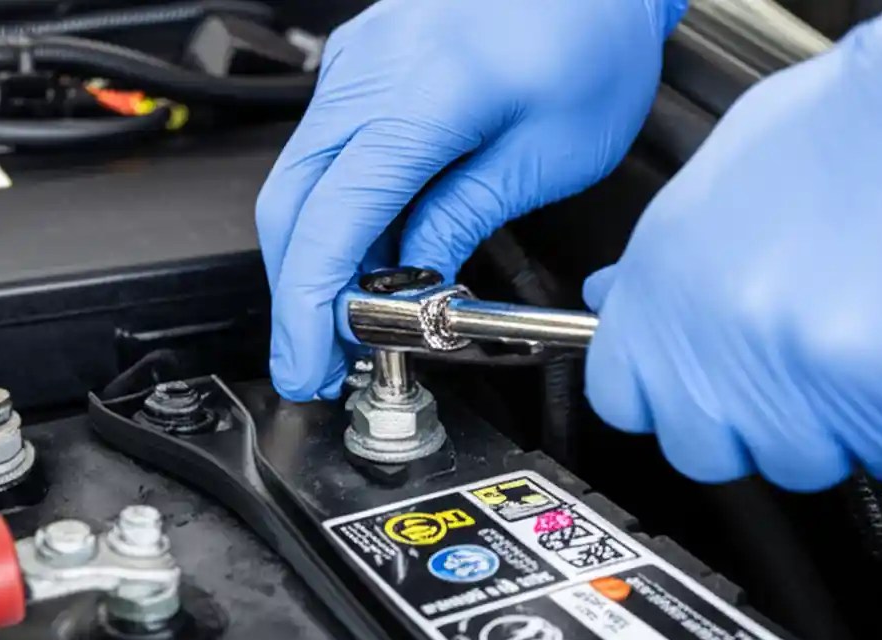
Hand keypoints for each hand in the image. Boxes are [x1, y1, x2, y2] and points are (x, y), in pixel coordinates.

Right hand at [256, 0, 686, 399]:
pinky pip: (322, 148)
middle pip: (290, 205)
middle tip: (322, 357)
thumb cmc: (591, 35)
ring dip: (316, 255)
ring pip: (298, 179)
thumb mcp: (547, 152)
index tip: (307, 362)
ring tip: (357, 312)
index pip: (332, 221)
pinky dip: (334, 208)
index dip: (309, 306)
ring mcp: (356, 61)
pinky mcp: (360, 62)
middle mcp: (369, 72)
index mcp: (419, 97)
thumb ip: (464, 217)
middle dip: (297, 294)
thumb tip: (413, 280)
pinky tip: (369, 248)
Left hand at [584, 0, 881, 490]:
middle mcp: (713, 342)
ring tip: (864, 335)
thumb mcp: (720, 180)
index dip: (662, 396)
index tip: (690, 386)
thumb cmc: (854, 127)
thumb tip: (616, 298)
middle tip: (791, 364)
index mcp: (661, 287)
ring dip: (833, 422)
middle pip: (704, 450)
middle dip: (746, 423)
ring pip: (801, 462)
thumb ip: (663, 262)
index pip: (619, 396)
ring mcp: (795, 381)